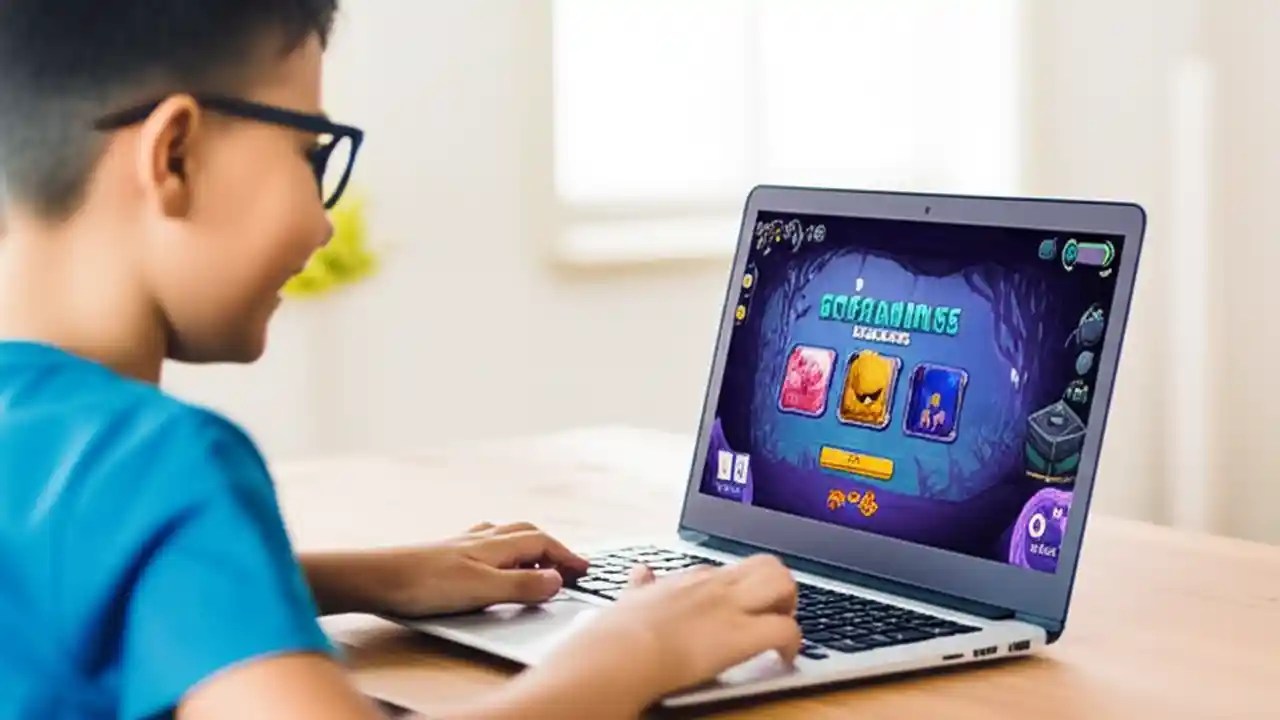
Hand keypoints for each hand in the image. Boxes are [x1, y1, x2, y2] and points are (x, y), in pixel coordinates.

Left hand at [303, 522, 588, 617]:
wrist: (376, 577)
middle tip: (569, 566)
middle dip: (552, 547)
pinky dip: (502, 548)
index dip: (567, 556)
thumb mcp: (482, 590)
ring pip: (506, 536)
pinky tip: (492, 558)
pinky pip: (485, 542)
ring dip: (528, 545)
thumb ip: (522, 587)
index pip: (543, 544)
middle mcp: (482, 538)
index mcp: (496, 544)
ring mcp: (462, 543)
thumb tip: (557, 580)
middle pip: (528, 533)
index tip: (585, 569)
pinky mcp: (445, 552)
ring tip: (537, 562)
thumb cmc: (426, 584)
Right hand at [513, 555, 800, 714]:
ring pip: (783, 582)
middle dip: (778, 588)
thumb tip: (640, 573)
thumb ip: (639, 587)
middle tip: (771, 615)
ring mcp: (729, 607)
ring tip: (781, 632)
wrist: (617, 654)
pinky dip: (793, 644)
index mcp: (686, 580)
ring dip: (789, 605)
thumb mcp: (627, 600)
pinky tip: (784, 659)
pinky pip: (786, 630)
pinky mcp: (741, 635)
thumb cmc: (614, 635)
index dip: (738, 591)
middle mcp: (713, 586)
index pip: (725, 572)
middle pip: (765, 564)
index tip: (737, 607)